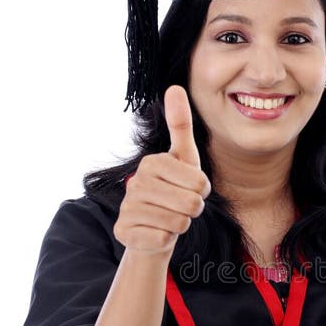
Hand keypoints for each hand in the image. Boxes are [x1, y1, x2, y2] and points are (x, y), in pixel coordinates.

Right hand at [114, 86, 210, 254]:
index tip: (189, 189)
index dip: (202, 191)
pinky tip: (156, 232)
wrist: (152, 229)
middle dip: (192, 210)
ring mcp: (127, 207)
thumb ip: (180, 126)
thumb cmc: (173, 192)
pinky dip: (165, 240)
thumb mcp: (184, 159)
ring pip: (178, 223)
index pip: (199, 183)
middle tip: (180, 208)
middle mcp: (136, 181)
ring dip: (180, 225)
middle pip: (191, 204)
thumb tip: (174, 86)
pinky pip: (162, 239)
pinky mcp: (124, 231)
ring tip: (168, 219)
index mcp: (152, 162)